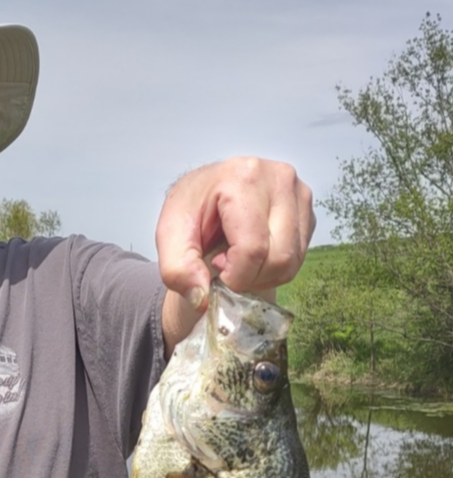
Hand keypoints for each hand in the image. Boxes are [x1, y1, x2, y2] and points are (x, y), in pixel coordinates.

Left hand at [156, 157, 315, 308]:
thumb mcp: (169, 236)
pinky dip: (275, 267)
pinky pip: (299, 258)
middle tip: (225, 263)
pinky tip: (254, 252)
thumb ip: (177, 270)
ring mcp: (299, 193)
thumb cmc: (191, 211)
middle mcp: (280, 178)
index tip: (216, 268)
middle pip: (278, 258)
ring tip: (238, 257)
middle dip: (249, 277)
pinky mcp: (307, 210)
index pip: (252, 248)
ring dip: (262, 275)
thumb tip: (202, 300)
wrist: (206, 195)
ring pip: (292, 262)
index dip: (234, 275)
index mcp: (244, 177)